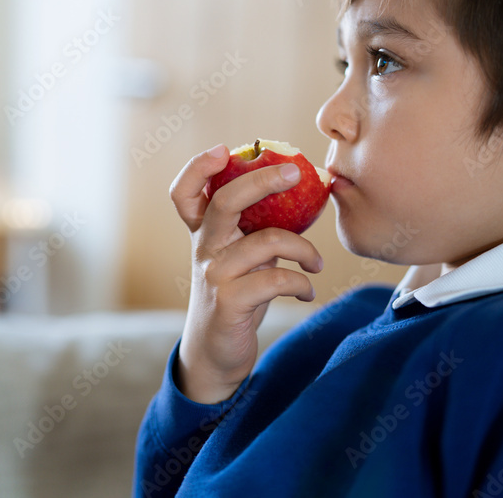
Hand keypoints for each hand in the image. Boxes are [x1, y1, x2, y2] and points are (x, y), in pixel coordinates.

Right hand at [170, 144, 323, 403]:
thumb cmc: (237, 295)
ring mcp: (214, 275)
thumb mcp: (241, 257)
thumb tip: (305, 192)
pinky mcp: (229, 303)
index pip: (185, 193)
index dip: (198, 167)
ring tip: (316, 264)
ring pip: (265, 241)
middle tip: (296, 173)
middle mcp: (205, 249)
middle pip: (225, 202)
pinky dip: (301, 283)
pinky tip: (308, 291)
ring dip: (304, 250)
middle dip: (262, 181)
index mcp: (204, 233)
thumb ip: (258, 228)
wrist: (216, 353)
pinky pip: (275, 279)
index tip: (223, 149)